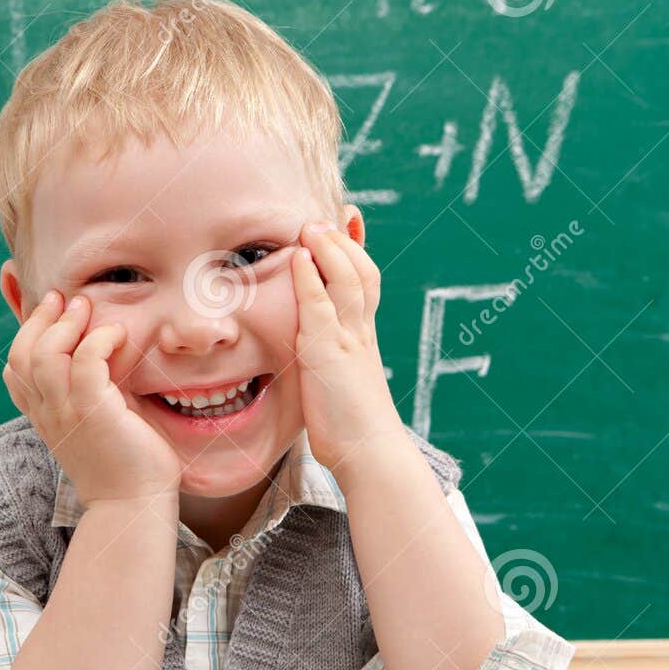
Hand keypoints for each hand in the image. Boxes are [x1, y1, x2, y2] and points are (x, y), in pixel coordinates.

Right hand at [2, 290, 180, 505]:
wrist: (134, 505)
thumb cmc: (126, 466)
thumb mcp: (99, 422)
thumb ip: (93, 391)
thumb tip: (107, 354)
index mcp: (44, 417)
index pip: (14, 371)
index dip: (27, 335)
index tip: (51, 312)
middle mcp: (47, 414)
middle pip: (22, 355)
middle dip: (41, 319)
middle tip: (66, 299)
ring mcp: (66, 414)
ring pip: (45, 354)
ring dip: (67, 324)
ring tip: (86, 308)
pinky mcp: (93, 412)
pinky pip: (86, 361)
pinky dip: (99, 339)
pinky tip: (116, 335)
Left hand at [290, 222, 408, 476]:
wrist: (369, 453)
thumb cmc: (349, 426)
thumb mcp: (339, 383)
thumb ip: (329, 360)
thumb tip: (318, 356)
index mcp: (362, 337)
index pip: (365, 280)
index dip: (356, 248)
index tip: (347, 219)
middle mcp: (360, 331)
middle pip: (363, 270)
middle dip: (345, 240)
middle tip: (328, 216)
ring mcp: (348, 340)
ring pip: (348, 279)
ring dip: (329, 248)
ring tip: (311, 225)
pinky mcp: (330, 354)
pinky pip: (321, 307)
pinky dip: (310, 278)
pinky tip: (299, 257)